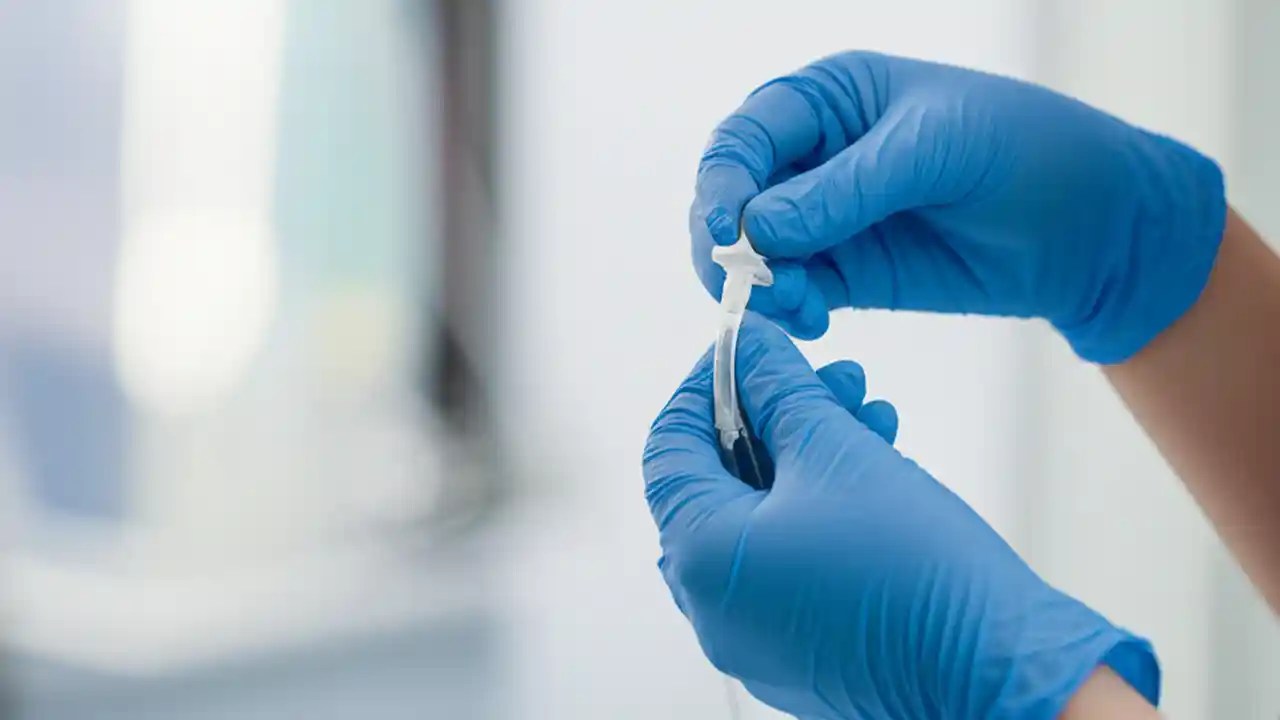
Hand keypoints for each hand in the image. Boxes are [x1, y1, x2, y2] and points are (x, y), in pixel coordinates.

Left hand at [643, 315, 1157, 717]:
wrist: (996, 671)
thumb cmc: (916, 574)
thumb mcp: (838, 452)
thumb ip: (780, 389)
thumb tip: (751, 349)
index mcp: (702, 558)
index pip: (668, 447)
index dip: (705, 387)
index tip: (747, 351)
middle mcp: (713, 607)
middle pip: (718, 482)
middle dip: (774, 417)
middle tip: (825, 379)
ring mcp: (755, 636)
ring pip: (762, 519)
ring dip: (808, 456)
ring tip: (868, 416)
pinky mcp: (800, 649)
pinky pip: (789, 561)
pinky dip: (820, 508)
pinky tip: (875, 467)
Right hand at [689, 51, 1225, 362]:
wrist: (1094, 226)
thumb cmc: (1025, 150)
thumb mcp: (934, 148)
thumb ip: (845, 189)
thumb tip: (757, 230)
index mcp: (828, 100)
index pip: (744, 137)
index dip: (722, 183)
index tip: (727, 232)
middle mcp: (815, 157)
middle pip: (732, 199)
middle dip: (726, 244)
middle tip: (752, 285)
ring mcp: (828, 219)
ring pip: (752, 255)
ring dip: (757, 285)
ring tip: (800, 308)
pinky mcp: (849, 274)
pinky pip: (792, 293)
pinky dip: (787, 310)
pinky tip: (813, 320)